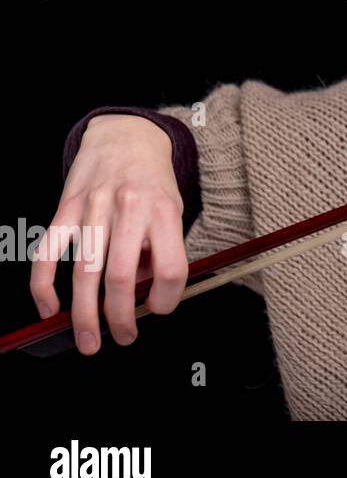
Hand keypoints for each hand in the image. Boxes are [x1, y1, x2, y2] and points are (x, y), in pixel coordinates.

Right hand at [30, 114, 189, 353]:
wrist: (126, 136)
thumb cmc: (153, 181)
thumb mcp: (172, 210)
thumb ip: (160, 250)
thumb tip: (142, 296)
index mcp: (165, 212)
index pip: (173, 268)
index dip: (167, 299)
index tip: (158, 311)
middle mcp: (130, 209)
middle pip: (123, 277)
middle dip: (120, 318)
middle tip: (122, 338)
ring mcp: (95, 208)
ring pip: (86, 272)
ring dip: (84, 315)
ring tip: (89, 341)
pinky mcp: (66, 207)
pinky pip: (48, 252)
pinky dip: (43, 286)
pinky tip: (49, 309)